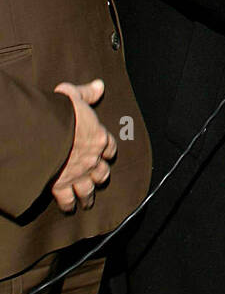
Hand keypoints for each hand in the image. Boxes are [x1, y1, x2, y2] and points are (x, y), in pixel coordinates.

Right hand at [51, 79, 117, 212]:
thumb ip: (87, 93)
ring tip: (88, 202)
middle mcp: (92, 159)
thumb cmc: (61, 114)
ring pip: (88, 189)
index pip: (109, 146)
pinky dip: (69, 204)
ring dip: (88, 196)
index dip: (108, 150)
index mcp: (97, 137)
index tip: (107, 154)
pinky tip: (69, 208)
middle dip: (101, 176)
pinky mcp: (62, 185)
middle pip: (102, 172)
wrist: (46, 134)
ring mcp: (78, 174)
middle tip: (100, 180)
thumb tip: (99, 85)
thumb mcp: (74, 96)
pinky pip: (68, 199)